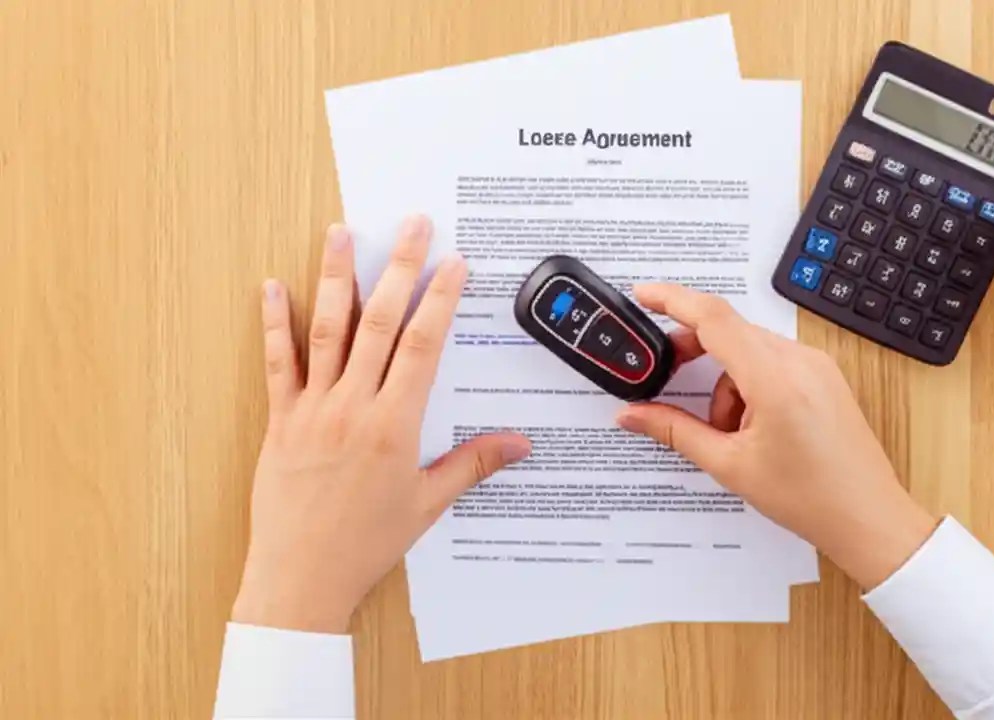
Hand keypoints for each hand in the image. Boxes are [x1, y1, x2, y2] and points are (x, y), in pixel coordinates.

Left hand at [233, 216, 530, 632]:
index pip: (422, 346)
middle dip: (398, 268)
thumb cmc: (366, 544)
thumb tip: (520, 442)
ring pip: (326, 329)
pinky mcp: (280, 420)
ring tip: (341, 231)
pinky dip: (274, 322)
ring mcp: (312, 409)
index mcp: (394, 425)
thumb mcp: (427, 504)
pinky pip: (276, 363)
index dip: (440, 299)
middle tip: (411, 224)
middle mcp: (352, 407)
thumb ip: (472, 465)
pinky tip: (273, 286)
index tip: (453, 262)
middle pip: (378, 322)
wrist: (300, 578)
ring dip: (335, 276)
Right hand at [615, 284, 936, 589]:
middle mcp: (800, 361)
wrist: (868, 518)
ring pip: (749, 350)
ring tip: (730, 434)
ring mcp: (816, 365)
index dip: (672, 300)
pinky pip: (773, 362)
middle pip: (729, 331)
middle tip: (668, 378)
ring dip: (725, 382)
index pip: (713, 319)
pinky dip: (750, 385)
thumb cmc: (812, 498)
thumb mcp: (730, 465)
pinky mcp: (824, 376)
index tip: (644, 294)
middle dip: (693, 352)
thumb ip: (675, 431)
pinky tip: (752, 427)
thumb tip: (634, 415)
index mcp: (775, 379)